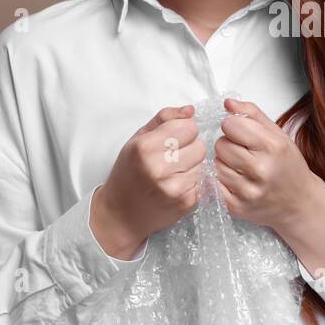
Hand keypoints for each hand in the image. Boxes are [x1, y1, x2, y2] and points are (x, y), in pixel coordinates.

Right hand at [90, 104, 204, 257]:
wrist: (121, 214)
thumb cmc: (128, 173)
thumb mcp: (137, 139)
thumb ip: (164, 119)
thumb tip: (191, 110)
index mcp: (145, 148)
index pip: (188, 127)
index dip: (183, 131)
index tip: (173, 139)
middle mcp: (160, 168)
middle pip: (200, 145)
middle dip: (190, 148)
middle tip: (172, 158)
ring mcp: (175, 188)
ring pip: (203, 163)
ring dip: (192, 165)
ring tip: (173, 172)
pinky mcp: (186, 203)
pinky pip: (203, 181)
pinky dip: (193, 182)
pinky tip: (177, 185)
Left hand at [213, 98, 319, 233]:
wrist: (299, 203)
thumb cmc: (289, 166)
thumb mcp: (278, 135)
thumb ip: (252, 114)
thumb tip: (228, 103)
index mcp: (272, 146)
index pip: (230, 125)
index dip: (234, 127)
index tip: (242, 133)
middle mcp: (260, 169)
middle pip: (220, 145)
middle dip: (228, 145)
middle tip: (243, 152)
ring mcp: (248, 190)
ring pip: (216, 164)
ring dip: (226, 163)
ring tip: (242, 167)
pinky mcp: (237, 207)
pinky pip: (216, 184)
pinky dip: (224, 181)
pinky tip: (239, 181)